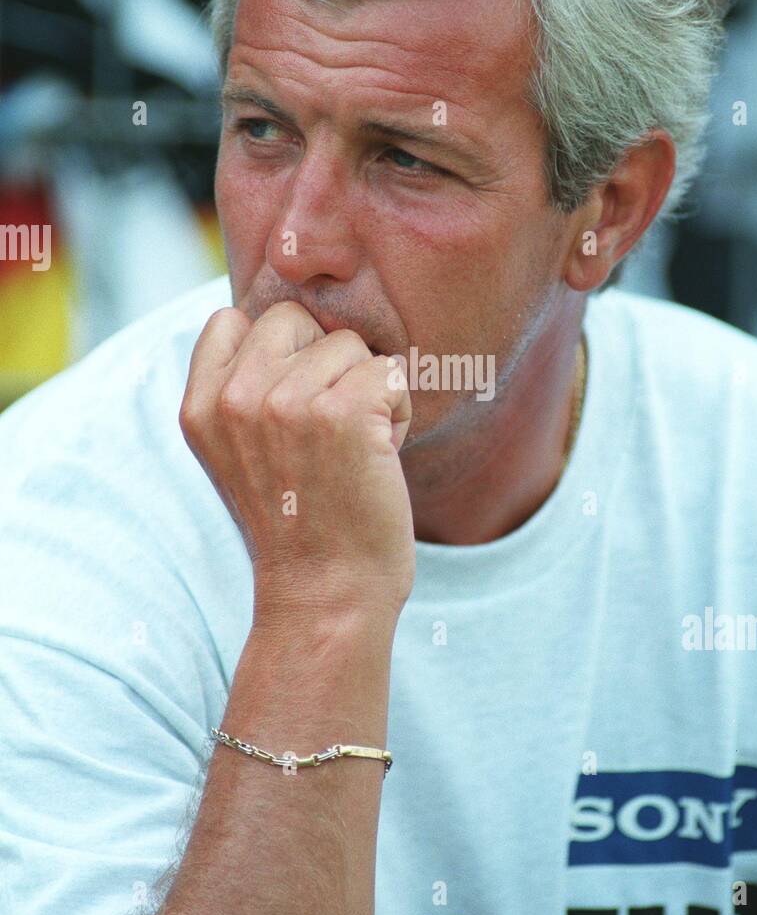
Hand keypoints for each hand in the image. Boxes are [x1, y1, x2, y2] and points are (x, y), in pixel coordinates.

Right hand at [180, 302, 414, 620]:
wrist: (325, 595)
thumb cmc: (297, 523)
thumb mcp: (237, 453)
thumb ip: (242, 390)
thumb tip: (290, 322)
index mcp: (199, 407)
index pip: (231, 320)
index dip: (277, 351)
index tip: (292, 406)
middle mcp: (235, 399)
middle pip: (295, 320)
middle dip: (324, 364)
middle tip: (328, 431)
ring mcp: (287, 402)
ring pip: (350, 345)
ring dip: (366, 392)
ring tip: (352, 450)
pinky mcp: (343, 412)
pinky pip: (390, 371)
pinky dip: (398, 411)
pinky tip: (378, 457)